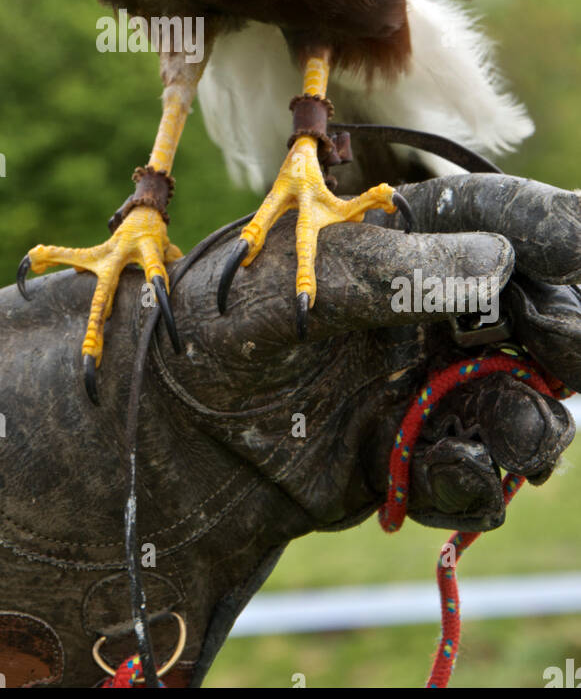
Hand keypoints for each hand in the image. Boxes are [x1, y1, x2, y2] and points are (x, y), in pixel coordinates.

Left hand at [160, 173, 580, 533]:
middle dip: (561, 333)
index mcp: (393, 242)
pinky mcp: (400, 453)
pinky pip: (467, 469)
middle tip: (558, 349)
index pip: (490, 219)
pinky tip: (455, 474)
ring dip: (530, 421)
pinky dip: (475, 479)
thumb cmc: (210, 329)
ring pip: (514, 398)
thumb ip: (388, 277)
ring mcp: (415, 382)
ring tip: (517, 438)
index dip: (546, 227)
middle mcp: (419, 310)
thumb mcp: (290, 289)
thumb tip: (497, 262)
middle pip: (530, 313)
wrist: (157, 433)